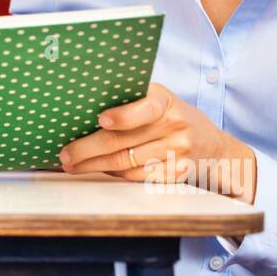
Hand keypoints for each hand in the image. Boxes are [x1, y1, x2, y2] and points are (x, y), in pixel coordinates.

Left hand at [58, 82, 256, 201]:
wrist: (211, 144)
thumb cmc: (169, 115)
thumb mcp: (157, 98)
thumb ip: (130, 100)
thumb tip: (83, 109)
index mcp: (165, 101)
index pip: (145, 108)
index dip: (123, 116)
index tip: (101, 119)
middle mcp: (174, 126)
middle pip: (123, 142)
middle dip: (88, 150)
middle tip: (65, 154)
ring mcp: (177, 153)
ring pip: (126, 164)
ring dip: (94, 166)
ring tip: (72, 164)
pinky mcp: (175, 174)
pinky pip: (137, 177)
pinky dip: (113, 175)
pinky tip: (98, 170)